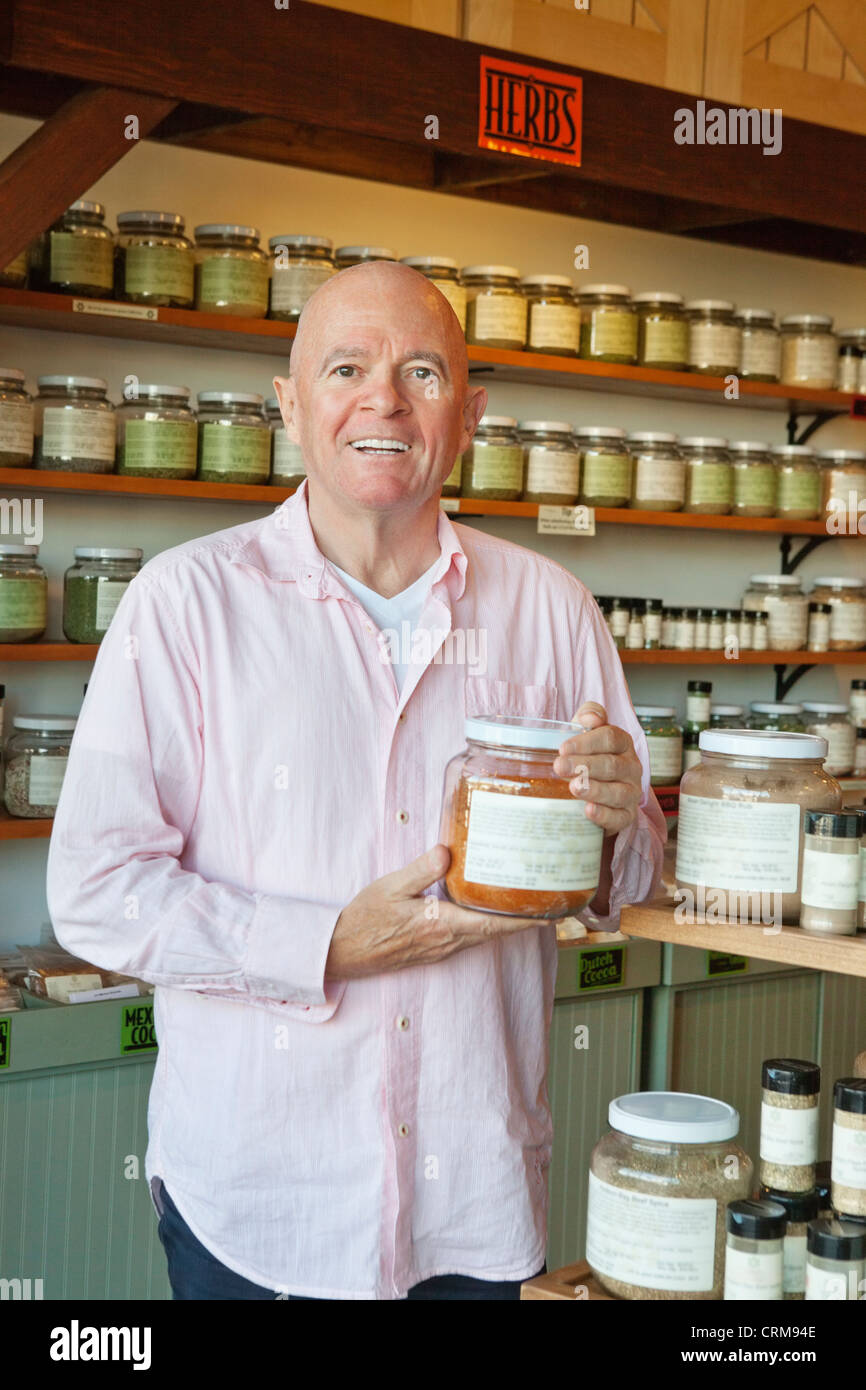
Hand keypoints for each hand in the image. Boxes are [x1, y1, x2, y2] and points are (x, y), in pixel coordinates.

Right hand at [325, 845, 540, 979]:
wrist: (341, 951)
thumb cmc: (362, 920)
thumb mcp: (390, 887)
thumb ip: (421, 869)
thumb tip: (447, 851)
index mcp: (440, 925)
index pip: (493, 925)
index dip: (525, 920)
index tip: (551, 914)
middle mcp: (446, 941)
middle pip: (495, 932)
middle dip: (523, 920)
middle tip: (549, 903)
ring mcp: (440, 949)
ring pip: (483, 936)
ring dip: (506, 924)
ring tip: (526, 906)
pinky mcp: (433, 949)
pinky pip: (469, 938)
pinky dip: (486, 926)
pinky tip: (487, 913)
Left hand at [552, 700, 641, 835]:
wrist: (594, 792)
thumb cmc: (587, 756)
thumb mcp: (585, 732)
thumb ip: (588, 716)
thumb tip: (590, 717)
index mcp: (622, 743)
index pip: (611, 738)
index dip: (587, 742)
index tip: (563, 748)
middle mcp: (631, 767)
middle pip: (612, 765)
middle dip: (585, 765)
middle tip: (560, 767)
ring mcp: (631, 793)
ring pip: (618, 792)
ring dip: (595, 789)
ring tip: (574, 787)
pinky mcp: (626, 815)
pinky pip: (619, 817)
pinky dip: (604, 815)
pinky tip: (588, 811)